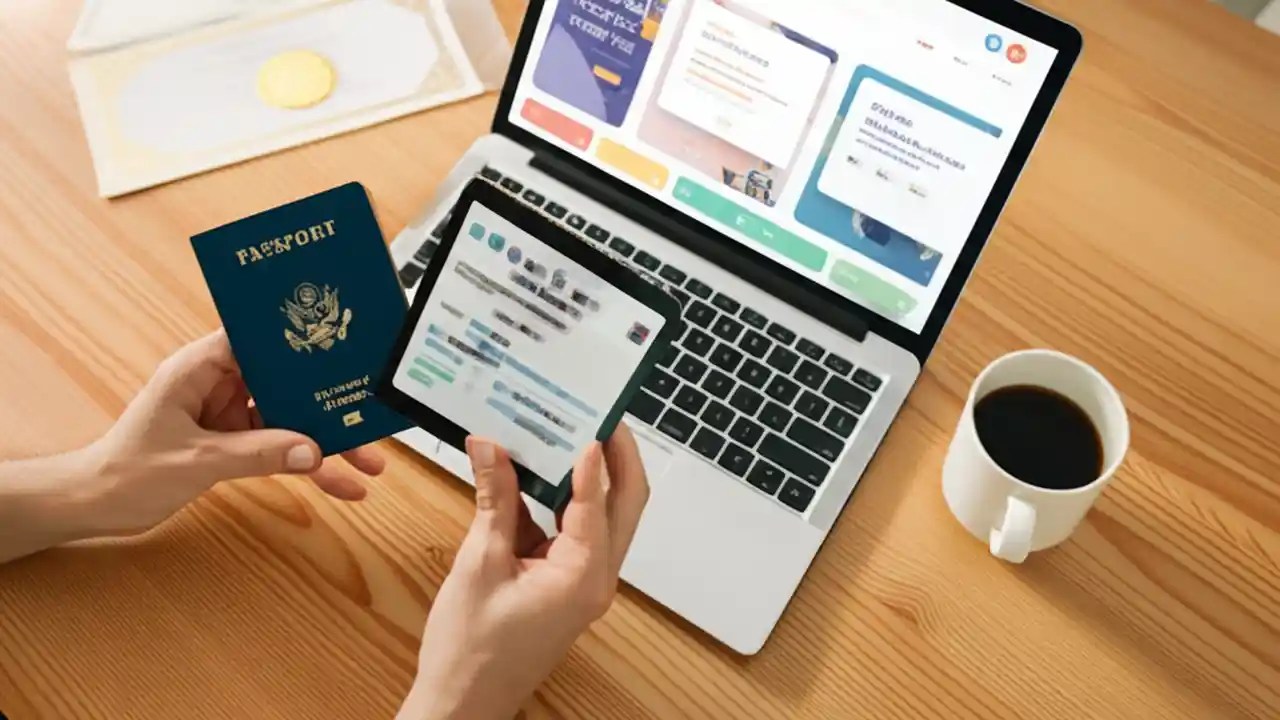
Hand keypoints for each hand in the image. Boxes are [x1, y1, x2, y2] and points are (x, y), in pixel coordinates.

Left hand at [86, 329, 384, 535]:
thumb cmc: (125, 472)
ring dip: (328, 440)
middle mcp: (219, 384)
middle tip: (368, 413)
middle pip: (286, 381)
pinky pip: (282, 447)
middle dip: (328, 402)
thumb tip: (311, 451)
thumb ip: (256, 454)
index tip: (337, 338)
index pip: (255, 337)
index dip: (295, 335)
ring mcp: (230, 413)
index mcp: (200, 368)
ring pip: (292, 418)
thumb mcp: (196, 461)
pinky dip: (308, 464)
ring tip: (368, 463)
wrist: (97, 507)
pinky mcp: (235, 442)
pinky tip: (339, 484)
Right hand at [399, 427, 650, 719]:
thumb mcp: (479, 563)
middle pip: (624, 505)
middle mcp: (596, 578)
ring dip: (591, 478)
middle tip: (602, 414)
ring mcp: (585, 582)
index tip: (589, 417)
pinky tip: (533, 474)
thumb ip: (493, 501)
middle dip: (618, 458)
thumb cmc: (470, 647)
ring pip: (603, 517)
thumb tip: (489, 445)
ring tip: (571, 432)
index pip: (598, 502)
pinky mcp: (567, 584)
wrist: (463, 704)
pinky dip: (561, 503)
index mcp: (583, 576)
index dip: (594, 458)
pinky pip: (574, 533)